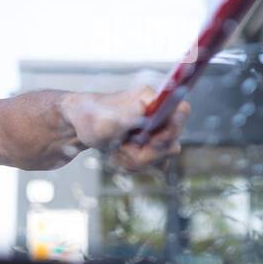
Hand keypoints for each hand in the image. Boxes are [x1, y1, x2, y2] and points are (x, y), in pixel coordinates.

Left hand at [62, 85, 190, 172]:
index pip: (182, 111)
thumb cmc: (91, 118)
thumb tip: (144, 106)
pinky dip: (136, 164)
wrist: (80, 125)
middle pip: (172, 143)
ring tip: (117, 151)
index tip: (149, 139)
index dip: (170, 130)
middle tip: (122, 148)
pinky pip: (156, 164)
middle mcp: (160, 113)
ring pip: (163, 157)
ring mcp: (158, 130)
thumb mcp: (105, 120)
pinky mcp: (153, 145)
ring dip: (137, 159)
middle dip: (146, 153)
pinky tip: (120, 155)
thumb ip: (127, 116)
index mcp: (152, 99)